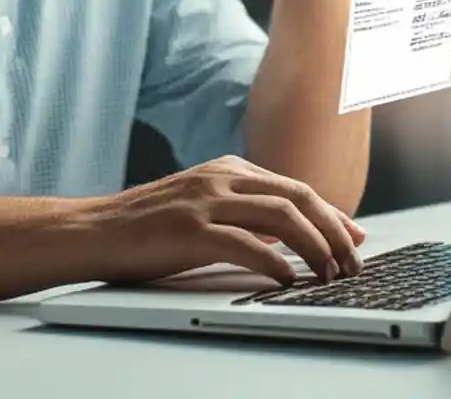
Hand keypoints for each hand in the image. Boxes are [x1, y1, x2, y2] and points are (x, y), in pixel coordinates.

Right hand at [91, 156, 366, 286]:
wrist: (94, 230)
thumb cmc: (148, 226)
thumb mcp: (203, 207)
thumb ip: (244, 214)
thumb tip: (292, 236)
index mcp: (228, 169)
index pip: (296, 188)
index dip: (332, 214)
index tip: (356, 238)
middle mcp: (221, 178)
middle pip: (298, 198)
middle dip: (334, 231)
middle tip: (353, 261)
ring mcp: (206, 201)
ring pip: (282, 217)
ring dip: (315, 247)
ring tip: (330, 273)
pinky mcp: (190, 230)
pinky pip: (247, 245)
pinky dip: (276, 263)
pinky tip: (288, 280)